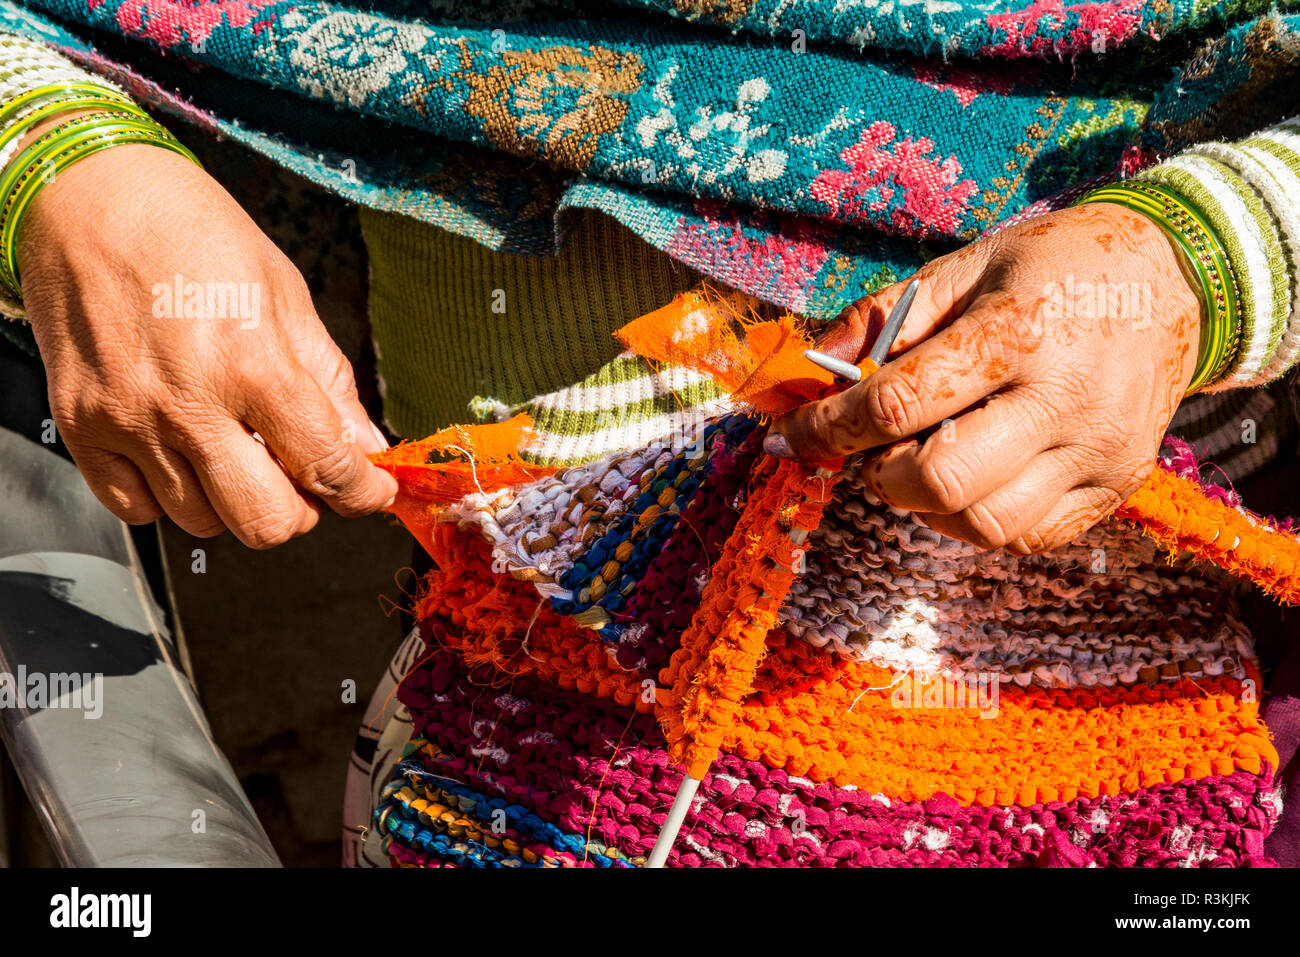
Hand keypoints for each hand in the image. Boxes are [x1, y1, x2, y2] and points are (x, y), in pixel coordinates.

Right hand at [19, 142, 396, 547]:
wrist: (88, 198)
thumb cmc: (193, 234)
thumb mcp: (286, 295)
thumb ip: (329, 382)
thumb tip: (366, 448)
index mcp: (252, 363)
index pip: (327, 469)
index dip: (363, 493)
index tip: (371, 492)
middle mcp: (188, 404)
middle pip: (265, 522)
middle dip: (299, 508)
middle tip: (301, 475)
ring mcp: (128, 422)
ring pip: (204, 524)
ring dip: (233, 500)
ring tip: (236, 447)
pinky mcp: (80, 429)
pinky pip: (137, 510)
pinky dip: (170, 497)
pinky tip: (183, 452)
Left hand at [764, 203, 1201, 552]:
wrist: (1177, 278)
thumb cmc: (1052, 268)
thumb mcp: (963, 267)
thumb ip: (882, 318)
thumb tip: (812, 366)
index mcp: (1017, 333)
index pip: (897, 404)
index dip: (826, 428)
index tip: (788, 437)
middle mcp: (1064, 400)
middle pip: (940, 480)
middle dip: (879, 475)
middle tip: (873, 448)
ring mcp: (1097, 452)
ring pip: (982, 523)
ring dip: (926, 504)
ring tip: (923, 460)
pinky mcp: (1116, 486)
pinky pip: (1025, 537)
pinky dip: (976, 519)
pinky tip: (971, 477)